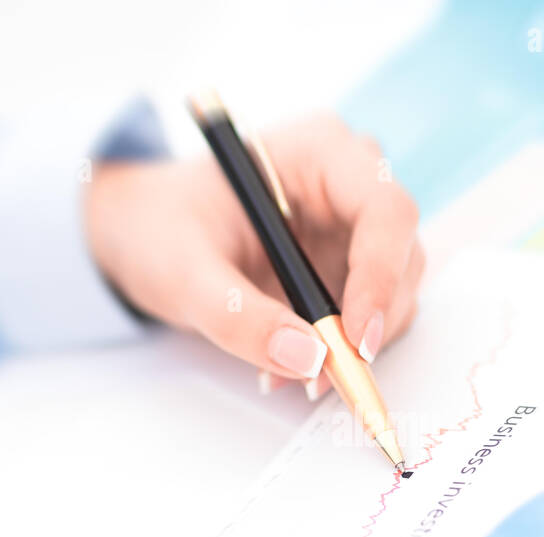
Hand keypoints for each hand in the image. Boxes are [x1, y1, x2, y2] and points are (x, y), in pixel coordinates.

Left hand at [85, 114, 423, 395]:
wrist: (140, 233)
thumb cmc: (157, 227)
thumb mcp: (183, 272)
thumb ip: (239, 316)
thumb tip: (307, 359)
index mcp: (318, 153)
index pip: (385, 210)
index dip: (383, 275)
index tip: (358, 338)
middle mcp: (348, 184)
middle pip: (403, 255)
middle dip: (373, 321)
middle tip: (328, 376)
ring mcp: (352, 228)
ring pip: (395, 292)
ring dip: (356, 344)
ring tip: (293, 375)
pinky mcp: (347, 268)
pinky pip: (368, 316)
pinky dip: (341, 350)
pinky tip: (294, 365)